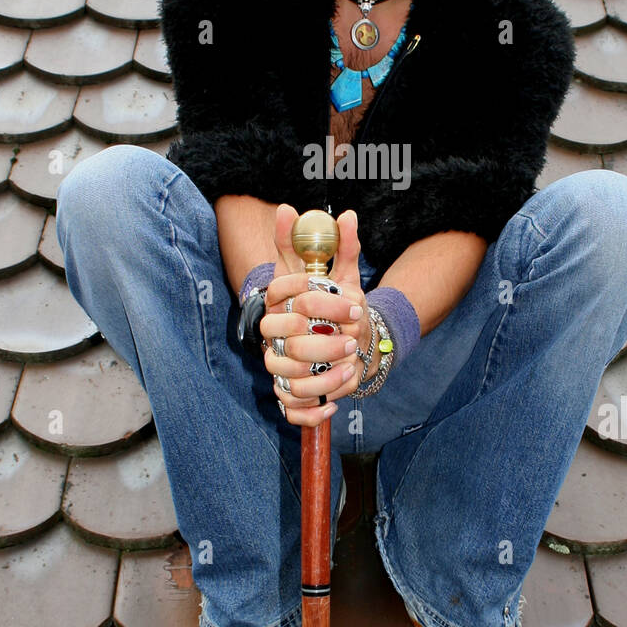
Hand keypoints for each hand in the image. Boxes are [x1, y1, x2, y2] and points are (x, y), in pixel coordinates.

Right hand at [261, 205, 370, 426]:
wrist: (340, 336)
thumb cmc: (335, 303)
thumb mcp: (340, 275)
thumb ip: (342, 246)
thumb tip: (349, 215)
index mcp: (280, 301)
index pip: (283, 292)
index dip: (319, 297)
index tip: (354, 301)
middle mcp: (273, 333)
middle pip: (283, 336)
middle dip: (321, 339)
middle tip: (352, 338)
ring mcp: (277, 364)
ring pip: (286, 375)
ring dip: (321, 376)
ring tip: (350, 367)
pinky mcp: (287, 393)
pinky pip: (291, 408)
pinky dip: (313, 410)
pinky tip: (334, 404)